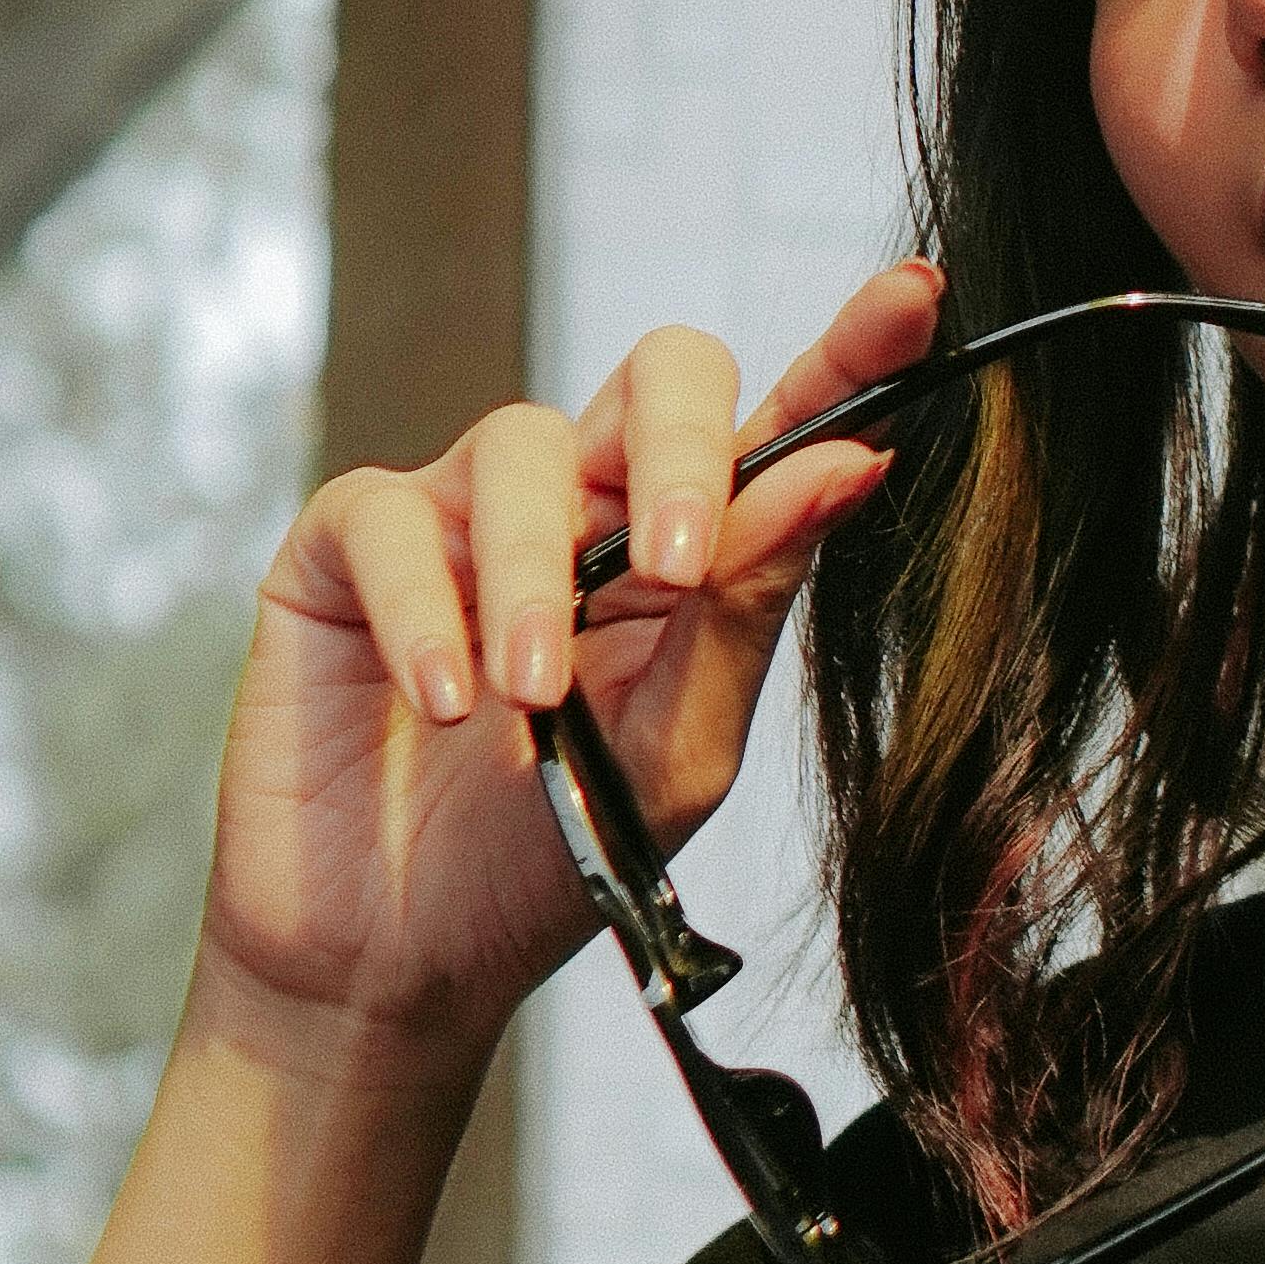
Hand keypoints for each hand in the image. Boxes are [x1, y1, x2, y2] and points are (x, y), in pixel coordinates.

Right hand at [195, 260, 943, 1075]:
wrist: (397, 964)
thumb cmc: (546, 856)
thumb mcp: (678, 746)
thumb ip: (752, 601)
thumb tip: (851, 466)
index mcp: (690, 545)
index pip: (783, 423)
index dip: (849, 352)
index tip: (916, 299)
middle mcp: (588, 500)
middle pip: (661, 374)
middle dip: (681, 449)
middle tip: (671, 568)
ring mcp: (467, 512)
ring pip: (525, 447)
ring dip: (536, 576)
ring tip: (529, 695)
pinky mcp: (348, 544)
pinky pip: (390, 516)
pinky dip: (423, 606)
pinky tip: (441, 696)